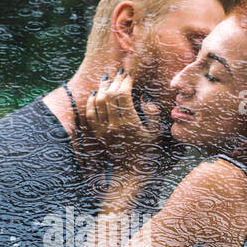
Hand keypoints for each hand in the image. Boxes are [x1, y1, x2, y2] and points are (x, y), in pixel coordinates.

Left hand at [81, 54, 162, 170]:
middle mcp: (114, 125)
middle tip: (120, 73)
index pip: (123, 95)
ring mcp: (103, 130)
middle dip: (115, 81)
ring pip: (98, 102)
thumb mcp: (156, 134)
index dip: (126, 82)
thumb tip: (145, 99)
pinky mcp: (97, 134)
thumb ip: (153, 115)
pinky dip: (91, 102)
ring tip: (107, 79)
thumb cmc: (147, 152)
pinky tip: (95, 94)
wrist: (130, 172)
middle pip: (110, 95)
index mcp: (130, 123)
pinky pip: (90, 114)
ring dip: (102, 88)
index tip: (130, 75)